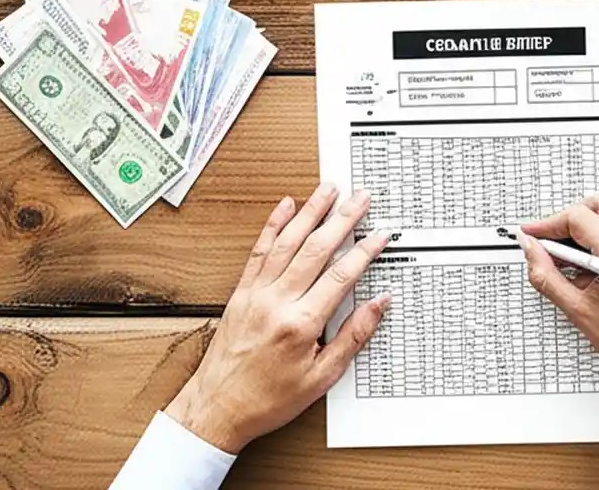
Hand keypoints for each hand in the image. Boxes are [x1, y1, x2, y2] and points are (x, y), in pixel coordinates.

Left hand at [164, 183, 390, 452]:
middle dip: (342, 220)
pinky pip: (259, 251)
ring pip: (287, 242)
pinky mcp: (241, 293)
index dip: (364, 252)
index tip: (381, 234)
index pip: (340, 277)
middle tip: (361, 198)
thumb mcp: (321, 377)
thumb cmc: (268, 399)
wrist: (217, 408)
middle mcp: (276, 302)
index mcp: (300, 324)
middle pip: (316, 250)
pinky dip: (273, 225)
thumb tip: (378, 305)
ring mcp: (256, 294)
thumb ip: (352, 336)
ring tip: (328, 190)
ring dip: (310, 212)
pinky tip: (285, 205)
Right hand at [519, 194, 598, 446]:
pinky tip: (583, 266)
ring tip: (563, 259)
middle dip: (565, 220)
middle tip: (545, 243)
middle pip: (595, 206)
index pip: (578, 217)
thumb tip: (531, 251)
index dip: (547, 224)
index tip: (531, 234)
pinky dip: (597, 238)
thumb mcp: (578, 309)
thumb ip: (546, 275)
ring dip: (581, 229)